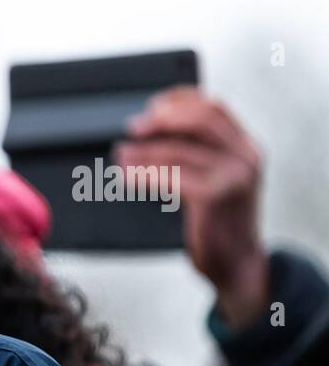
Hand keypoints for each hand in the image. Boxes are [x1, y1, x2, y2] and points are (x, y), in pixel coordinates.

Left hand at [115, 86, 268, 326]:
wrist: (236, 265)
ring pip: (179, 150)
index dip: (179, 100)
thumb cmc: (217, 224)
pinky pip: (172, 177)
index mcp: (245, 147)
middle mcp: (245, 156)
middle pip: (198, 119)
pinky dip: (144, 174)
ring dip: (143, 151)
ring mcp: (233, 175)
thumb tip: (150, 133)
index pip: (212, 107)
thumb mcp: (216, 181)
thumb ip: (198, 156)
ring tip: (120, 155)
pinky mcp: (216, 196)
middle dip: (160, 119)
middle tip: (132, 128)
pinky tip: (127, 177)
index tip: (151, 106)